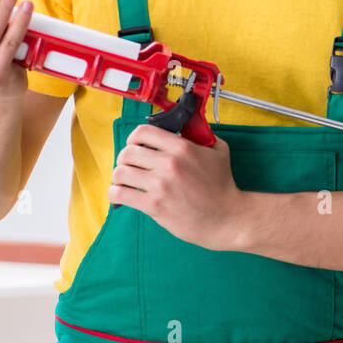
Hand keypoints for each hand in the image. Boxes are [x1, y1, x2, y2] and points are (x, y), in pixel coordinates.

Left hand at [109, 126, 242, 250]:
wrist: (226, 218)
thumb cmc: (223, 185)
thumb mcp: (219, 151)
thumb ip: (201, 135)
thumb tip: (186, 124)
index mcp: (182, 148)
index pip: (142, 132)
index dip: (134, 138)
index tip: (136, 145)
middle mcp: (169, 164)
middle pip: (128, 152)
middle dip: (124, 158)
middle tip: (129, 165)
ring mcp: (160, 186)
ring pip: (121, 173)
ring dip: (119, 176)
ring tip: (124, 180)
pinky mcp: (155, 206)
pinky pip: (120, 194)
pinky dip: (115, 193)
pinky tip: (121, 194)